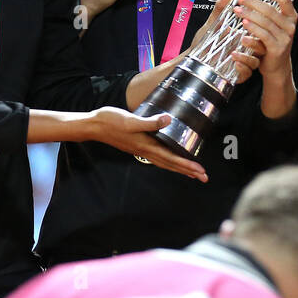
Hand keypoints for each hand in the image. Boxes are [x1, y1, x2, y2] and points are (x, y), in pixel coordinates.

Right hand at [85, 107, 207, 180]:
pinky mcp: (138, 146)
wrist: (94, 126)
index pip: (171, 158)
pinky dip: (168, 161)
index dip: (187, 165)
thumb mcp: (131, 120)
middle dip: (188, 171)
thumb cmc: (111, 121)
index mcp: (146, 146)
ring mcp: (141, 150)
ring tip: (193, 173)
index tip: (200, 171)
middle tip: (204, 177)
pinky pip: (157, 158)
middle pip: (171, 164)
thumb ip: (150, 121)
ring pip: (165, 162)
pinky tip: (171, 160)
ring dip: (180, 168)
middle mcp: (145, 151)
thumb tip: (168, 120)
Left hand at [182, 0, 259, 82]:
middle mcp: (246, 50)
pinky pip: (247, 72)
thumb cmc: (205, 44)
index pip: (257, 32)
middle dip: (255, 40)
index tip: (246, 18)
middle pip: (261, 46)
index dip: (257, 25)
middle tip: (244, 32)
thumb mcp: (213, 24)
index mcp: (243, 37)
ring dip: (247, 56)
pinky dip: (242, 67)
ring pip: (255, 61)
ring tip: (234, 51)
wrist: (194, 61)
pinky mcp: (240, 75)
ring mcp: (244, 63)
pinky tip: (234, 61)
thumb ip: (220, 9)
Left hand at [232, 0, 297, 81]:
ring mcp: (285, 38)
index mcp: (291, 17)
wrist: (276, 66)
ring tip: (237, 11)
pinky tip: (243, 24)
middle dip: (253, 3)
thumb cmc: (272, 42)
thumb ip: (267, 12)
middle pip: (270, 10)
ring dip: (249, 14)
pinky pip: (263, 35)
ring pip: (266, 22)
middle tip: (240, 0)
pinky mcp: (277, 48)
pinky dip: (253, 28)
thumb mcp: (273, 25)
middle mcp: (290, 26)